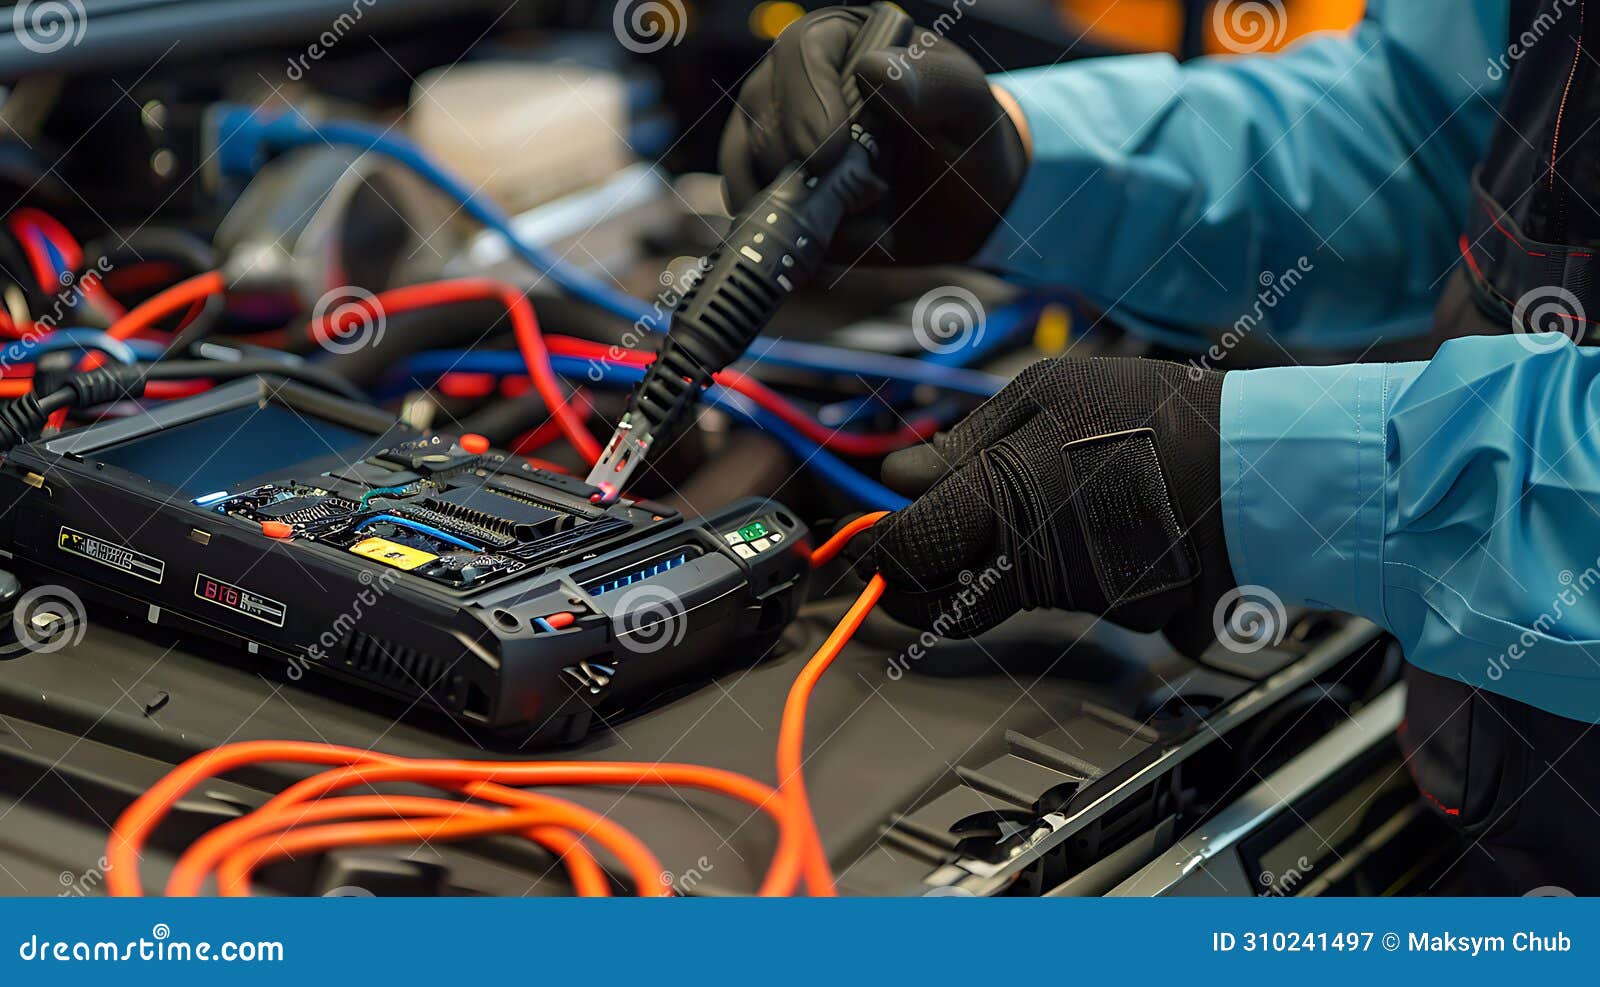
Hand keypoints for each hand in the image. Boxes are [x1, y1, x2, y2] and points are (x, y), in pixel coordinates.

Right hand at [719, 5, 1028, 265]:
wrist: (963, 206)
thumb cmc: (966, 138)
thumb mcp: (966, 104)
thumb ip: (929, 84)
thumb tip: (873, 71)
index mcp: (839, 43)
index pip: (797, 55)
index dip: (806, 102)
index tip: (829, 153)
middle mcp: (794, 86)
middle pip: (763, 116)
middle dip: (809, 167)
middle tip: (871, 192)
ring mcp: (774, 140)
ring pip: (750, 169)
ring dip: (805, 207)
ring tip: (871, 219)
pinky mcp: (771, 190)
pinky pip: (756, 214)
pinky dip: (797, 237)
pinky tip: (847, 241)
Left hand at [860, 358, 1235, 657]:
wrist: (1262, 475)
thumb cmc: (1158, 419)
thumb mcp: (1049, 392)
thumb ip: (965, 440)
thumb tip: (902, 474)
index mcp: (1000, 506)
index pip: (902, 550)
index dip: (873, 547)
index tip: (861, 537)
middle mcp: (1030, 569)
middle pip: (937, 598)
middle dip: (914, 574)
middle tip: (919, 540)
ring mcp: (1075, 600)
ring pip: (1000, 591)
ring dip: (993, 556)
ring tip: (1044, 493)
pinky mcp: (1116, 615)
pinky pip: (1061, 593)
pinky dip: (1058, 562)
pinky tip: (1093, 516)